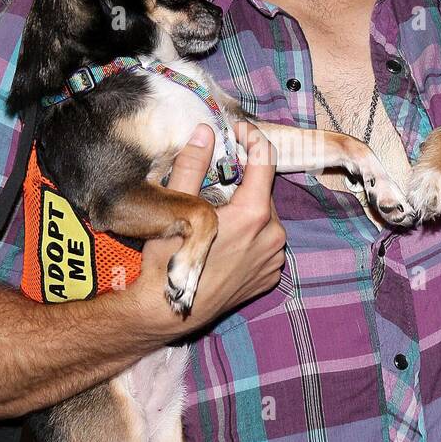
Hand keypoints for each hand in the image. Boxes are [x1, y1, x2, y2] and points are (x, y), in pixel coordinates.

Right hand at [137, 121, 286, 333]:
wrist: (166, 311)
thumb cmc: (169, 260)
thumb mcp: (177, 207)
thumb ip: (194, 165)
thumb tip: (204, 132)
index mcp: (255, 215)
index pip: (265, 160)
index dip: (251, 138)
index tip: (237, 130)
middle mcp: (273, 236)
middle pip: (264, 191)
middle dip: (243, 180)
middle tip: (216, 177)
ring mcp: (273, 259)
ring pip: (266, 218)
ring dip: (247, 209)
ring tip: (218, 213)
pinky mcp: (269, 276)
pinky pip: (265, 244)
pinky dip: (250, 236)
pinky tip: (225, 241)